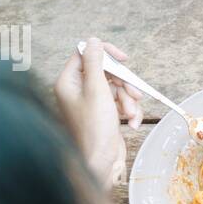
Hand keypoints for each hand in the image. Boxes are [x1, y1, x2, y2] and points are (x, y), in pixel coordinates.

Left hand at [54, 38, 143, 187]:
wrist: (101, 162)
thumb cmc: (94, 129)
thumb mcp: (97, 91)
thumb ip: (96, 63)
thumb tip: (93, 41)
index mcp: (68, 83)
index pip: (85, 55)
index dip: (106, 55)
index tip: (124, 59)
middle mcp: (77, 91)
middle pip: (106, 73)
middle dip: (123, 84)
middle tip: (134, 93)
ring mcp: (92, 104)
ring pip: (117, 89)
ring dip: (129, 100)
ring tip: (132, 114)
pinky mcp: (104, 115)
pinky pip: (120, 104)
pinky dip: (130, 111)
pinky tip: (132, 123)